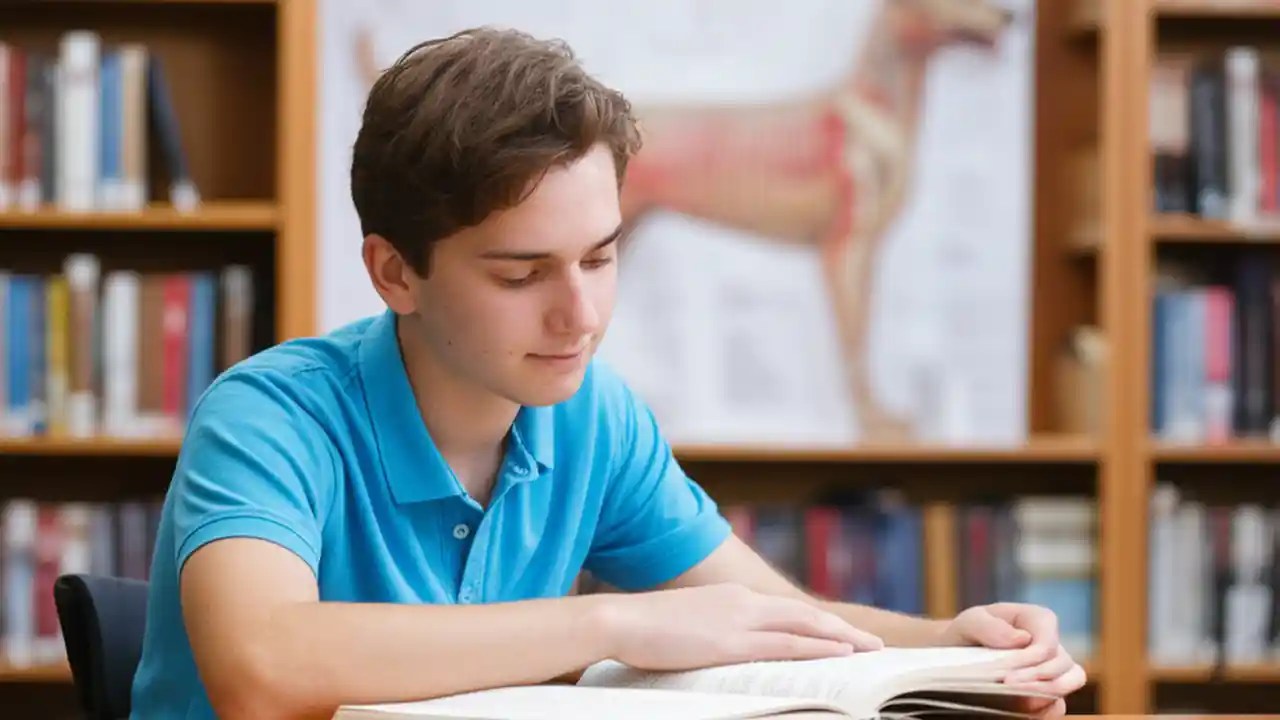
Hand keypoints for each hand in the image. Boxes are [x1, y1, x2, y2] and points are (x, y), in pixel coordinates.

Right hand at [596, 582, 883, 670]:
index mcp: (732, 599)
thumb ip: (712, 631)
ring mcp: (739, 620)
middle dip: (842, 629)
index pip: (786, 611)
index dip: (819, 623)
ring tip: (869, 649)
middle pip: (805, 614)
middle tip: (873, 643)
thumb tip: (722, 647)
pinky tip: (841, 653)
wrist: (619, 619)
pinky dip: (818, 647)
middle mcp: (742, 603)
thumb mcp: (687, 625)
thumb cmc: (644, 628)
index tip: (842, 634)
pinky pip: (786, 644)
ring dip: (841, 637)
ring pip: (805, 626)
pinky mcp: (731, 641)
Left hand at [938, 603, 1086, 717]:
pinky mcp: (1048, 694)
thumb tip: (1021, 639)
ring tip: (1016, 698)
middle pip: (1061, 664)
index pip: (1048, 640)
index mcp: (1037, 620)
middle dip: (1035, 677)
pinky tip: (1021, 710)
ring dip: (1045, 693)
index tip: (1007, 671)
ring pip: (1069, 683)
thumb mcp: (969, 622)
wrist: (958, 658)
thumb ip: (988, 625)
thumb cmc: (968, 635)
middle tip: (1006, 685)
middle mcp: (1052, 644)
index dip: (1032, 657)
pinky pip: (1059, 706)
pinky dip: (1045, 711)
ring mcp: (1054, 670)